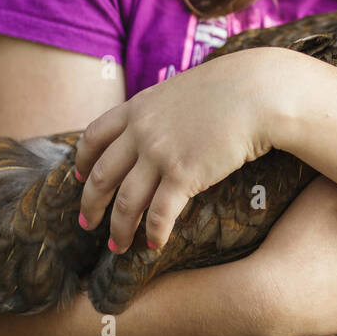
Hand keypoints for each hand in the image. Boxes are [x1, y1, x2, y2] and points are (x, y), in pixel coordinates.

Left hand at [74, 46, 290, 252]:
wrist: (257, 92)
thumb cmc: (231, 88)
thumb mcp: (182, 90)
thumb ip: (164, 109)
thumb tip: (164, 123)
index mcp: (138, 107)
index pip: (94, 136)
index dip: (82, 160)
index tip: (79, 177)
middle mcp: (141, 132)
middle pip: (101, 175)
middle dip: (91, 205)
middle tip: (87, 225)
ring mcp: (159, 154)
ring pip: (126, 202)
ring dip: (119, 229)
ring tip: (118, 247)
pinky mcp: (183, 175)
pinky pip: (160, 213)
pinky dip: (154, 233)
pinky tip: (155, 245)